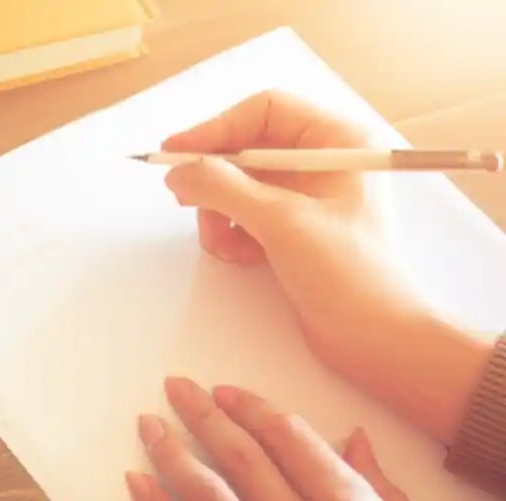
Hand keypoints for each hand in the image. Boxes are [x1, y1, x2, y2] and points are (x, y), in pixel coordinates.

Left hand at [128, 378, 505, 500]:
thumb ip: (382, 489)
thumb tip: (351, 439)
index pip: (289, 439)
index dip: (249, 408)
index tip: (223, 392)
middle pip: (240, 459)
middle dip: (200, 415)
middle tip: (174, 387)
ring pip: (207, 500)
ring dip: (170, 455)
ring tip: (148, 428)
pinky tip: (138, 488)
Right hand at [161, 91, 492, 442]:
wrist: (374, 337)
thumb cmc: (349, 274)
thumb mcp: (282, 222)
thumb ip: (224, 188)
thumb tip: (178, 170)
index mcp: (337, 141)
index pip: (265, 111)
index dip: (216, 128)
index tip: (176, 151)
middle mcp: (322, 162)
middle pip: (246, 148)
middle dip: (215, 178)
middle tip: (184, 198)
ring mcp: (307, 197)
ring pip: (239, 185)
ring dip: (219, 213)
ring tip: (222, 242)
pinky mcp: (293, 230)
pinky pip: (244, 215)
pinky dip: (231, 233)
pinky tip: (239, 256)